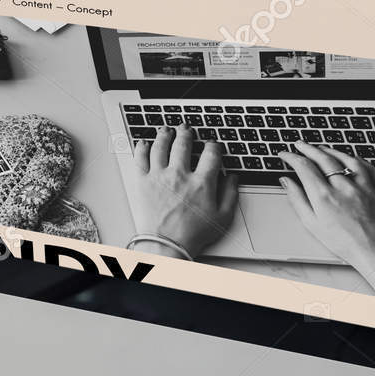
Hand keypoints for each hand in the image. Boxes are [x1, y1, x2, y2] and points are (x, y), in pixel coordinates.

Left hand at [123, 124, 236, 257]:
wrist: (166, 246)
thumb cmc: (193, 236)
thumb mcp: (223, 217)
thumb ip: (230, 194)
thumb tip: (233, 177)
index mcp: (202, 182)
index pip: (211, 153)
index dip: (213, 145)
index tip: (212, 144)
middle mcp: (180, 175)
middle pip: (183, 144)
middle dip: (186, 133)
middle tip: (186, 129)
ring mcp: (159, 177)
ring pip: (161, 146)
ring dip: (165, 135)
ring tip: (166, 130)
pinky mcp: (143, 183)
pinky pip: (140, 159)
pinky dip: (142, 148)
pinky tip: (144, 143)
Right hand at [278, 142, 374, 295]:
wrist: (374, 252)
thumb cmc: (343, 243)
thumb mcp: (312, 224)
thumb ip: (297, 200)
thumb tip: (287, 182)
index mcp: (325, 196)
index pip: (304, 167)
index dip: (292, 157)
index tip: (285, 154)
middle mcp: (345, 186)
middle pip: (324, 158)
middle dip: (309, 149)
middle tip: (300, 145)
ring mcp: (364, 185)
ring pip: (347, 159)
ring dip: (332, 151)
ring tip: (323, 149)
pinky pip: (370, 167)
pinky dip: (359, 161)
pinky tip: (353, 159)